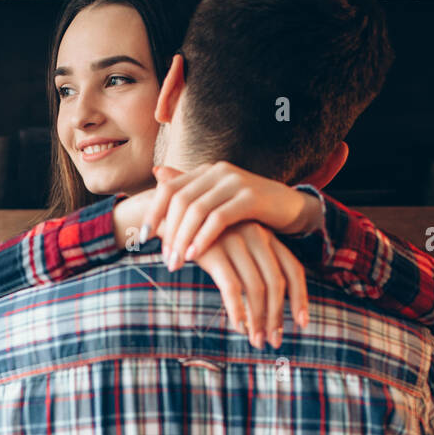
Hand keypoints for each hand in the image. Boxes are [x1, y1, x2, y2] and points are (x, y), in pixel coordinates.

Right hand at [112, 186, 307, 348]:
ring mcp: (235, 241)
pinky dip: (237, 309)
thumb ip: (250, 268)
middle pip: (277, 283)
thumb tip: (265, 308)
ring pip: (257, 288)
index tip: (303, 325)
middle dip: (277, 316)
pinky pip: (232, 286)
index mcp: (266, 235)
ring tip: (255, 340)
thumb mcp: (232, 248)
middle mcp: (256, 236)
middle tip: (274, 342)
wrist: (166, 212)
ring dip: (258, 319)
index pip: (293, 269)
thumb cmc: (202, 237)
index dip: (301, 298)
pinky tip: (238, 325)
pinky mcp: (214, 250)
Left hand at [143, 161, 321, 279]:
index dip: (153, 212)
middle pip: (179, 200)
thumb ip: (189, 188)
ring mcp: (234, 182)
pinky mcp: (250, 198)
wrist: (290, 208)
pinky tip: (195, 255)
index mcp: (206, 172)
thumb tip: (157, 173)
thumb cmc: (250, 209)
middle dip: (168, 231)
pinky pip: (219, 219)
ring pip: (196, 210)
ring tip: (176, 262)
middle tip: (164, 258)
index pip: (169, 188)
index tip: (143, 238)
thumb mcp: (217, 200)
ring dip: (182, 238)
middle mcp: (218, 172)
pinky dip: (204, 238)